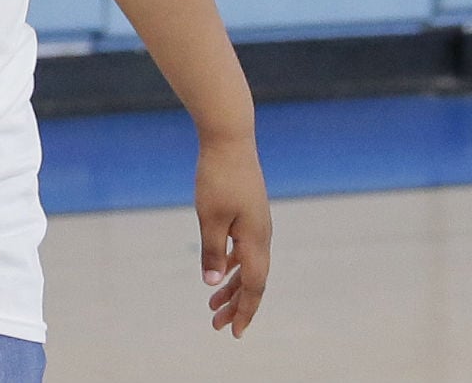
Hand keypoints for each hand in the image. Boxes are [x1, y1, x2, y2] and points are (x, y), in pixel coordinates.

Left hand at [195, 134, 270, 336]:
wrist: (229, 140)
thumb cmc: (218, 178)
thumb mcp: (210, 217)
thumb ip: (212, 251)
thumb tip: (211, 282)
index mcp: (255, 240)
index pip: (253, 286)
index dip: (244, 311)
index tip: (233, 332)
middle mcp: (262, 236)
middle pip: (252, 280)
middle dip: (236, 304)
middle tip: (216, 324)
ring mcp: (257, 224)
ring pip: (248, 265)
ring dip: (232, 286)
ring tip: (213, 304)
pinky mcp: (249, 214)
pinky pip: (244, 249)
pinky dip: (232, 264)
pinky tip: (219, 272)